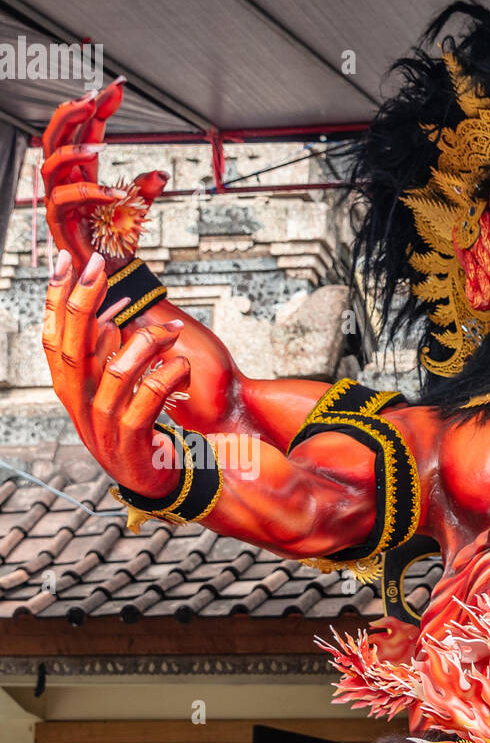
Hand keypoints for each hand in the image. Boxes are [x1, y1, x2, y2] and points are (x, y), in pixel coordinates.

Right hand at [41, 82, 167, 272]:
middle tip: (92, 98)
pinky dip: (91, 193)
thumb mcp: (137, 211)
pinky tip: (115, 193)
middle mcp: (64, 180)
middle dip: (72, 114)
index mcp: (81, 171)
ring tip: (99, 148)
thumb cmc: (117, 242)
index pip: (85, 131)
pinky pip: (66, 199)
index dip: (99, 108)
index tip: (118, 87)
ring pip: (51, 163)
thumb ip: (144, 189)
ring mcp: (58, 199)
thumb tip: (162, 173)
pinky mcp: (58, 221)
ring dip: (74, 151)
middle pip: (55, 135)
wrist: (110, 276)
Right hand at [42, 249, 188, 496]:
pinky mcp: (130, 444)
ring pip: (115, 374)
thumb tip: (112, 315)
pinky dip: (164, 379)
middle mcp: (79, 405)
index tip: (66, 261)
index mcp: (72, 388)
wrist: (157, 481)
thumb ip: (111, 354)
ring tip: (174, 332)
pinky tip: (182, 365)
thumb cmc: (138, 428)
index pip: (54, 337)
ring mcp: (102, 426)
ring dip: (146, 344)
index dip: (56, 300)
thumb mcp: (117, 388)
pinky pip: (144, 404)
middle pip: (73, 348)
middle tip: (98, 267)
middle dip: (83, 303)